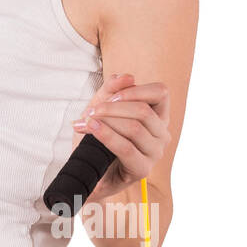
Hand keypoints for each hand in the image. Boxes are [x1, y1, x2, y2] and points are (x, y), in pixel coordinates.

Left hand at [69, 73, 170, 200]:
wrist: (85, 169)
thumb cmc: (96, 138)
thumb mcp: (100, 107)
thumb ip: (111, 89)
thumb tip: (127, 77)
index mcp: (157, 116)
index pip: (161, 93)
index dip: (136, 90)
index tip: (112, 96)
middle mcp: (161, 134)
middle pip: (143, 111)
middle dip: (112, 107)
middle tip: (90, 111)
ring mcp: (154, 153)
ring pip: (134, 128)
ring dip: (106, 121)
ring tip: (85, 122)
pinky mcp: (142, 169)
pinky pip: (126, 148)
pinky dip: (106, 135)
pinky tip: (91, 129)